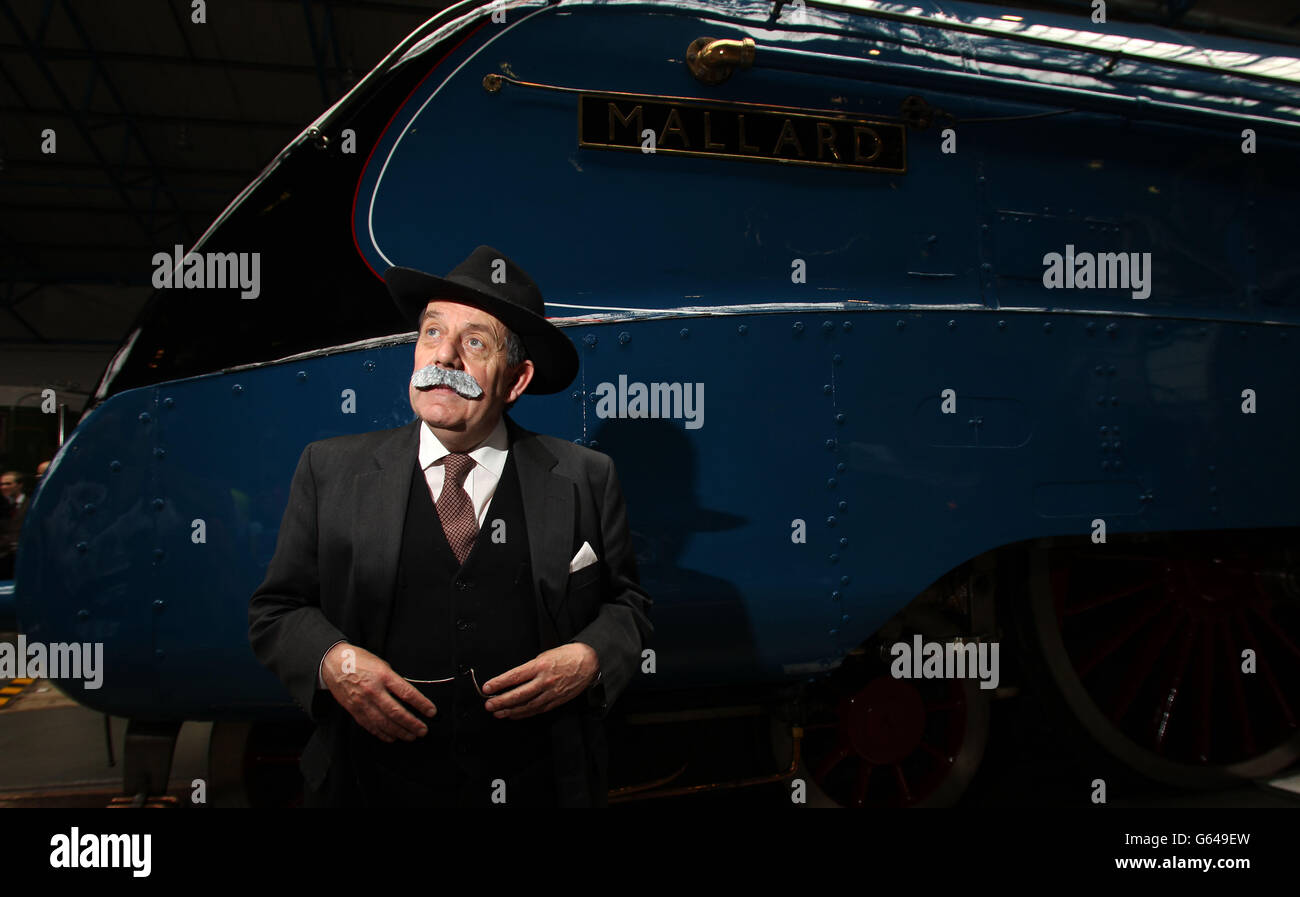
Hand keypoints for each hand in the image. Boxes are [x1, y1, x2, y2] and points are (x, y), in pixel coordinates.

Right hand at [321, 642, 436, 742]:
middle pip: (396, 712)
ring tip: (411, 736)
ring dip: (400, 732)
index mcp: (383, 676)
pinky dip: (382, 734)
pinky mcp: (354, 710)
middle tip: (423, 730)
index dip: (421, 704)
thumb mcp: (382, 664)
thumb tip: (408, 696)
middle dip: (412, 723)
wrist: (333, 662)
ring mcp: (362, 702)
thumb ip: (394, 680)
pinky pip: (370, 725)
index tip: (431, 712)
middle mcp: (373, 690)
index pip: (407, 693)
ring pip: (384, 723)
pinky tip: (391, 737)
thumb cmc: (360, 660)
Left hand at [481, 643, 598, 718]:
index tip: (487, 688)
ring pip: (527, 706)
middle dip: (501, 701)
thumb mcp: (546, 654)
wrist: (589, 662)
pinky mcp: (557, 701)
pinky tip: (514, 714)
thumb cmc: (566, 655)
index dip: (499, 683)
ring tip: (498, 713)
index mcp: (540, 665)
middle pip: (518, 694)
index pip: (515, 676)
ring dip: (510, 710)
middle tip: (488, 705)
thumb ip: (530, 667)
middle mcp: (545, 680)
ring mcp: (551, 693)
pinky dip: (524, 713)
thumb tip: (514, 679)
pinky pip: (537, 710)